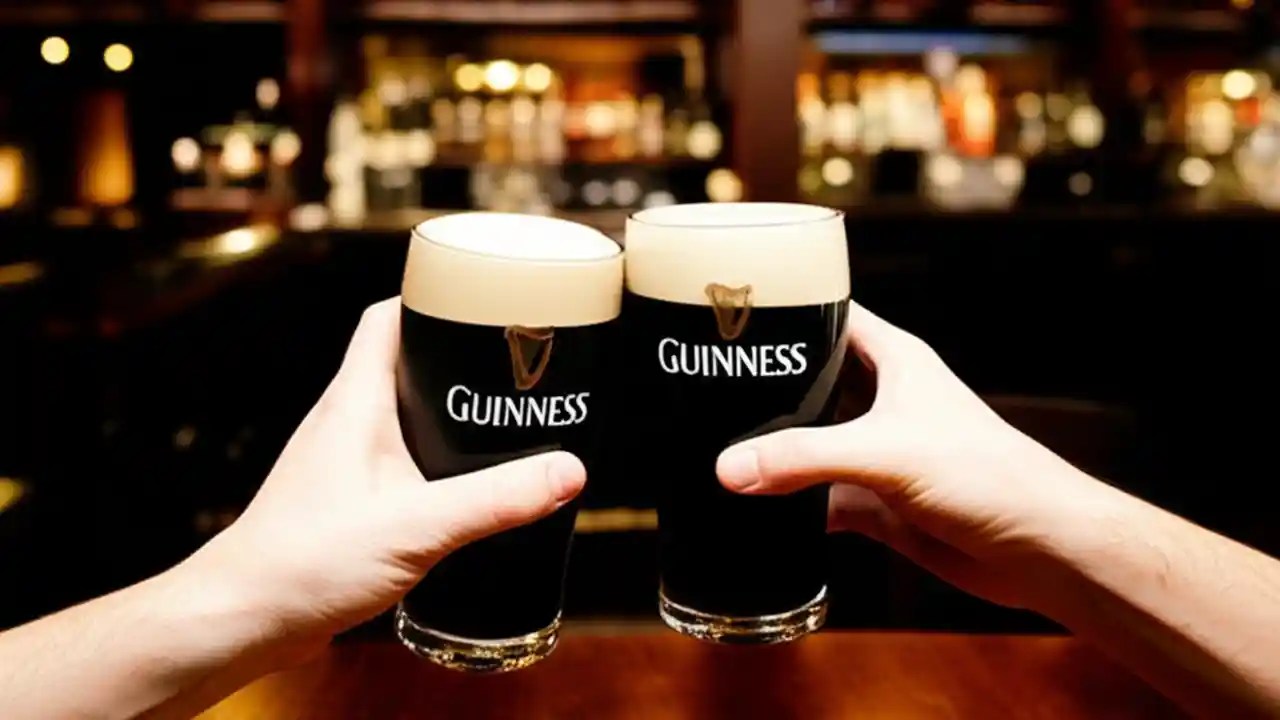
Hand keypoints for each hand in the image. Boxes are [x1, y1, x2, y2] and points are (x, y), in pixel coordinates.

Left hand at [177, 298, 585, 649]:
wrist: (244, 619)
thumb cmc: (305, 563)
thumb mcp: (418, 526)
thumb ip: (495, 500)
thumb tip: (568, 471)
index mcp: (355, 402)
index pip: (388, 318)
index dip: (433, 297)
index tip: (485, 298)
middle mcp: (345, 421)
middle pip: (405, 363)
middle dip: (459, 359)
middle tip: (514, 366)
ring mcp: (343, 461)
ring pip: (403, 415)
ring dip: (448, 413)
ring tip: (504, 421)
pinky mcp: (347, 500)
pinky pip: (398, 460)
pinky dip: (434, 461)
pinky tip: (465, 488)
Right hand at [716, 301, 1114, 610]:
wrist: (1039, 548)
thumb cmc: (988, 474)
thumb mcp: (885, 453)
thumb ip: (803, 458)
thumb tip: (729, 468)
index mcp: (896, 361)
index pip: (833, 316)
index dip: (788, 310)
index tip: (733, 310)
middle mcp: (885, 401)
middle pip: (812, 382)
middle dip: (766, 388)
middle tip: (704, 387)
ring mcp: (880, 453)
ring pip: (812, 443)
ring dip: (774, 452)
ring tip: (713, 447)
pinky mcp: (880, 503)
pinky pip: (821, 499)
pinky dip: (791, 508)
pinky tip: (754, 511)